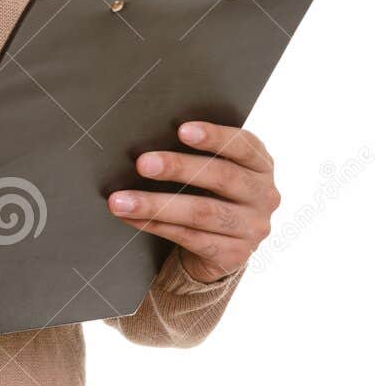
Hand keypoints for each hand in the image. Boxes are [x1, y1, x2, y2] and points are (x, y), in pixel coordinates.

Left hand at [107, 120, 279, 281]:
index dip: (214, 136)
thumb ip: (197, 153)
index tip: (181, 130)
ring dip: (156, 204)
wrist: (225, 242)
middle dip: (177, 168)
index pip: (242, 145)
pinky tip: (131, 217)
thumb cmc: (211, 190)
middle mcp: (264, 196)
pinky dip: (155, 226)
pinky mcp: (235, 255)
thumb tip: (148, 135)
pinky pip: (190, 238)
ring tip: (121, 200)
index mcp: (260, 164)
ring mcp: (253, 228)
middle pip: (220, 177)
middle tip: (142, 163)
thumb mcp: (215, 167)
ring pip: (201, 213)